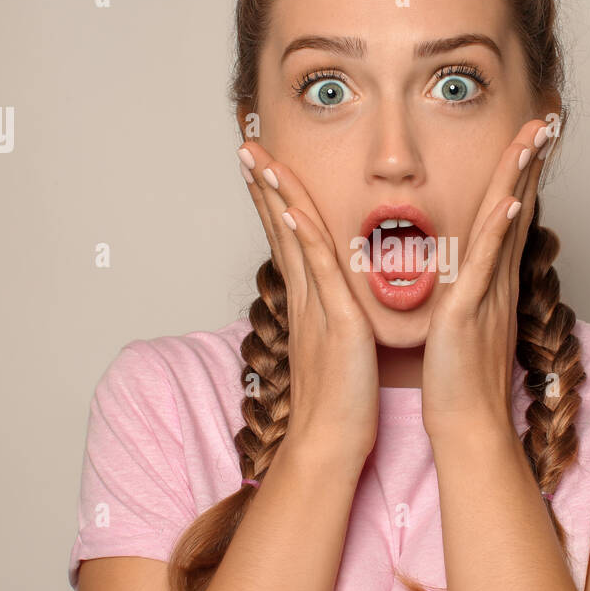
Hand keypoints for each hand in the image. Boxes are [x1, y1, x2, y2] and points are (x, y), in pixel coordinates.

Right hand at [238, 143, 380, 467]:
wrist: (331, 445)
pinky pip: (315, 271)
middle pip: (280, 229)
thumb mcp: (340, 351)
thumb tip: (341, 307)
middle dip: (263, 185)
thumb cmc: (341, 405)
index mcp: (311, 304)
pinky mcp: (334, 323)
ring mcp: (316, 308)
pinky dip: (302, 237)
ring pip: (291, 239)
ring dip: (274, 195)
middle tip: (248, 145)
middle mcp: (307, 299)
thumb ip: (338, 322)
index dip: (275, 202)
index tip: (266, 168)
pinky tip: (289, 209)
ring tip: (258, 157)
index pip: (290, 240)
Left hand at [421, 118, 552, 443]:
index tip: (528, 139)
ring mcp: (487, 294)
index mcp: (490, 283)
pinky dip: (497, 231)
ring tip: (533, 138)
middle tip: (544, 119)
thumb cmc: (460, 382)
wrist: (467, 424)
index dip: (519, 175)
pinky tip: (509, 200)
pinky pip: (486, 264)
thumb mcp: (463, 325)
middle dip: (529, 162)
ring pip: (505, 223)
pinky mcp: (470, 312)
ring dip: (519, 178)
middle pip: (516, 208)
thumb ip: (467, 294)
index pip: (507, 216)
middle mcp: (496, 281)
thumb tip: (465, 275)